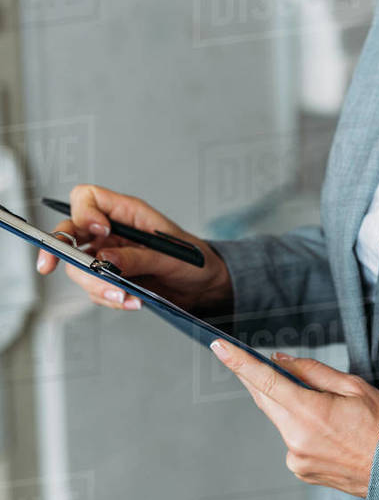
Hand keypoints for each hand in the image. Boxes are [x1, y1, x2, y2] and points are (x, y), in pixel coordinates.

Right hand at [35, 183, 231, 317]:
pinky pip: (95, 289)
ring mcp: (108, 256)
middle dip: (59, 249)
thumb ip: (137, 256)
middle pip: (70, 232)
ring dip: (95, 285)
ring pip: (78, 266)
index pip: (88, 198)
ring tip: (124, 296)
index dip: (83, 212)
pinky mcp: (111, 279)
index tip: (97, 231)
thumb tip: (105, 261)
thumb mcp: (170, 256)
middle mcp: (112, 232)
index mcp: (127, 213)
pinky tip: (131, 301)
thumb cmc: (194, 260)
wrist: (205, 287)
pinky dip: (109, 298)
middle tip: (51, 265)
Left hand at [210, 342, 378, 497]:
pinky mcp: (299, 470)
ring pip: (279, 418)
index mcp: (310, 413)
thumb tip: (279, 361)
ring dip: (288, 404)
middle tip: (257, 359)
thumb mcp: (354, 386)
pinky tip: (328, 429)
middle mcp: (296, 440)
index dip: (238, 362)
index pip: (265, 381)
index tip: (218, 346)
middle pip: (265, 398)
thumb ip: (312, 371)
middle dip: (259, 378)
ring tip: (325, 405)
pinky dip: (299, 425)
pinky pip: (290, 437)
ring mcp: (295, 459)